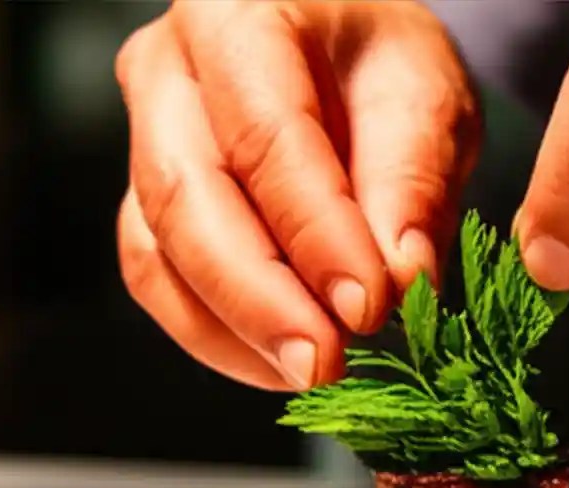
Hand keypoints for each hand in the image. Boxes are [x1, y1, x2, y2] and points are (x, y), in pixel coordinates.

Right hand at [115, 1, 478, 389]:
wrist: (338, 50)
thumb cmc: (379, 60)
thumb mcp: (425, 93)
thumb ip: (414, 180)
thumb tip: (402, 279)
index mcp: (235, 16)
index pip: (266, 138)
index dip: (316, 234)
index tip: (368, 307)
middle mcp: (165, 72)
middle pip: (188, 201)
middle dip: (259, 300)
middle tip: (326, 365)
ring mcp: (143, 139)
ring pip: (158, 251)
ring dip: (236, 330)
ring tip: (315, 371)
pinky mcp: (146, 202)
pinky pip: (159, 280)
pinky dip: (219, 334)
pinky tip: (281, 360)